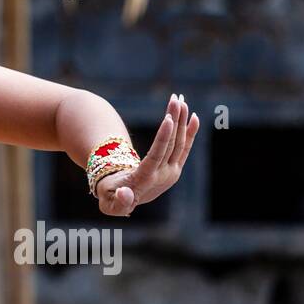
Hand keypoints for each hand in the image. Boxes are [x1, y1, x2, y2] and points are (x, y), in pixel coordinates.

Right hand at [95, 93, 198, 216]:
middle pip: (171, 144)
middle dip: (174, 120)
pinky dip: (189, 132)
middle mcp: (164, 176)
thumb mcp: (110, 204)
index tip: (169, 119)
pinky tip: (193, 117)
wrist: (125, 201)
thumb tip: (124, 194)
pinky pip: (184, 147)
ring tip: (180, 100)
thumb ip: (117, 202)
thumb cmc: (112, 198)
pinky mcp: (174, 167)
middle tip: (176, 99)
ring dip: (181, 121)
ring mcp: (171, 171)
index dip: (164, 137)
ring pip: (179, 143)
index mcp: (146, 180)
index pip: (157, 155)